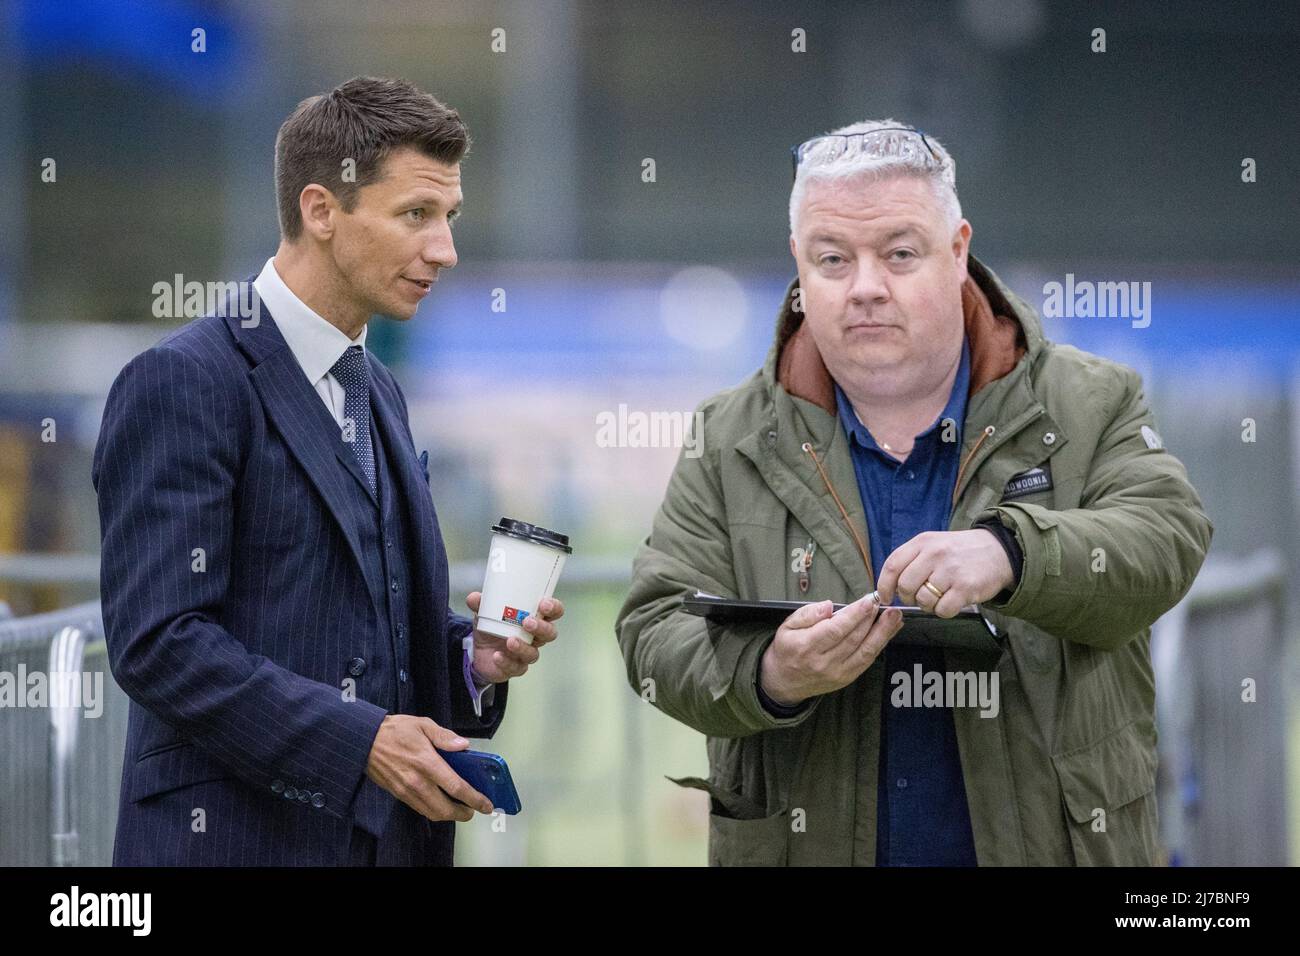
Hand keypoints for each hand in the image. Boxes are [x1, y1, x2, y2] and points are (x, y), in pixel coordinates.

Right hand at [365, 715, 493, 822]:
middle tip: (474, 809)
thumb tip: (464, 745)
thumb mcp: (423, 725)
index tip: (485, 804)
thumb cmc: (395, 730)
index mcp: (426, 762)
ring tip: (460, 808)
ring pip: (432, 813)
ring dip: (449, 815)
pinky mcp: (398, 794)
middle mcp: (417, 781)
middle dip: (463, 813)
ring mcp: (406, 790)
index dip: (474, 798)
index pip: (456, 787)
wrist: (364, 740)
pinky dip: (434, 811)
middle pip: (445, 809)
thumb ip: (445, 736)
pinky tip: (441, 802)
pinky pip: (420, 809)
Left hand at [465, 592, 563, 683]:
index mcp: (535, 618)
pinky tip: (497, 656)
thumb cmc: (492, 628)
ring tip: (510, 640)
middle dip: (541, 627)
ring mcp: (527, 654)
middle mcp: (535, 637)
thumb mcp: (485, 613)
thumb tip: (474, 597)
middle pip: (550, 633)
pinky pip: (515, 667)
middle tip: (527, 622)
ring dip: (523, 646)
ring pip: (533, 653)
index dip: (554, 608)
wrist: (479, 653)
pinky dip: (506, 661)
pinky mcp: (516, 668)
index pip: (554, 612)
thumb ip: (481, 604)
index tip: (544, 604)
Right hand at [758, 594, 902, 706]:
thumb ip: (807, 614)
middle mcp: (824, 662)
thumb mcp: (787, 626)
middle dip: (871, 619)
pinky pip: (867, 660)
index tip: (868, 601)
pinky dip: (880, 644)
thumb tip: (827, 606)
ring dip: (883, 632)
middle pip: (853, 639)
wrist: (784, 682)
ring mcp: (837, 673)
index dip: (854, 615)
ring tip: (895, 616)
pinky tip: (889, 631)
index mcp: (807, 647)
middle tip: (884, 603)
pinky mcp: (847, 678)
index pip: (835, 629)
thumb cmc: (787, 649)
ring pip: (865, 650)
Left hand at [874, 529, 1014, 616]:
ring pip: (923, 600)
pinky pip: (942, 610)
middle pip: (905, 586)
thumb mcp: (933, 545)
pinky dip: (944, 610)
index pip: (892, 565)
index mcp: (923, 542)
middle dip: (908, 597)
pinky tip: (952, 600)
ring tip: (940, 596)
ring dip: (928, 605)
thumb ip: (910, 561)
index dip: (884, 585)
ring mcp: (951, 571)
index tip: (885, 597)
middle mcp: (935, 554)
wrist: (998, 551)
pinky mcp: (966, 587)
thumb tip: (888, 587)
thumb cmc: (959, 553)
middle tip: (919, 596)